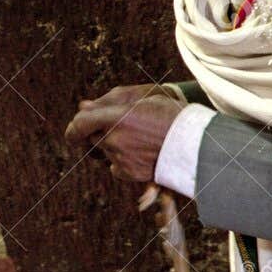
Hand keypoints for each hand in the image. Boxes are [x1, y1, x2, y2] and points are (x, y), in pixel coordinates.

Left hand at [64, 85, 185, 182]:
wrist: (196, 143)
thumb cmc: (173, 116)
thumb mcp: (144, 99)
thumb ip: (110, 103)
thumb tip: (83, 106)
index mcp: (116, 117)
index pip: (80, 123)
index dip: (74, 127)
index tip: (75, 130)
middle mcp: (114, 138)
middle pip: (93, 137)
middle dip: (101, 133)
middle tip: (126, 130)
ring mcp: (120, 157)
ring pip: (106, 152)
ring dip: (115, 147)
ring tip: (142, 141)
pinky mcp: (129, 172)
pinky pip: (115, 168)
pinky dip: (122, 162)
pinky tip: (141, 155)